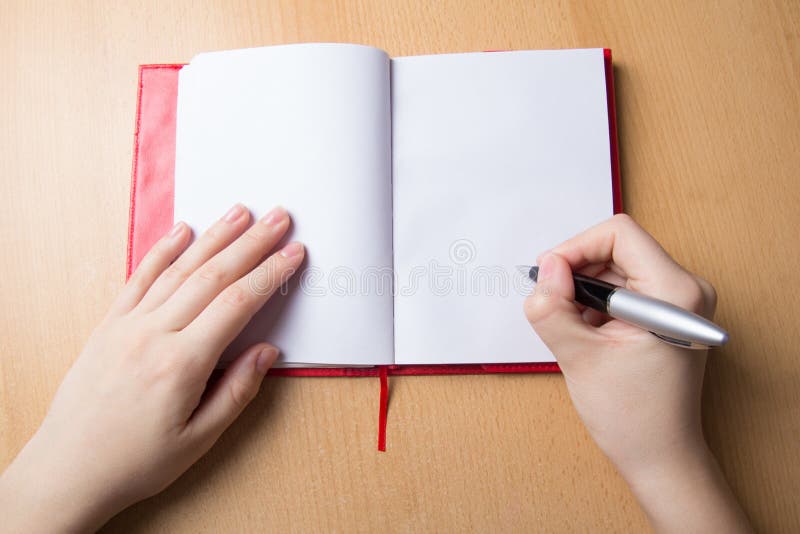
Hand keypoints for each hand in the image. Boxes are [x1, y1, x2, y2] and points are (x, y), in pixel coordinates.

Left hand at [0, 204, 303, 532]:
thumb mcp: (199, 439)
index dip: (270, 274)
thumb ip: (237, 390)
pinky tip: (181, 231)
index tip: (293, 253)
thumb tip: (267, 351)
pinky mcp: (109, 325)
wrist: (68, 470)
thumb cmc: (135, 461)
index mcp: (181, 364)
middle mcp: (153, 334)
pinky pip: (138, 278)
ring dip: (212, 237)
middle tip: (277, 217)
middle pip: (212, 276)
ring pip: (178, 269)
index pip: (236, 304)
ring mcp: (127, 325)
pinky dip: (162, 251)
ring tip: (239, 212)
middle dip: (251, 244)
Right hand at [524, 214, 750, 532]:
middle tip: (556, 308)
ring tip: (578, 331)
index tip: (550, 277)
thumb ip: (553, 308)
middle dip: (577, 274)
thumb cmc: (634, 417)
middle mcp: (686, 289)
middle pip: (616, 248)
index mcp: (674, 292)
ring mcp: (679, 300)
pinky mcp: (668, 312)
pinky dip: (596, 303)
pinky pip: (623, 286)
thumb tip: (546, 268)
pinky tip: (591, 335)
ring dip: (584, 291)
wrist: (661, 456)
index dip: (575, 249)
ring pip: (615, 267)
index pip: (618, 234)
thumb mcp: (579, 357)